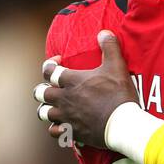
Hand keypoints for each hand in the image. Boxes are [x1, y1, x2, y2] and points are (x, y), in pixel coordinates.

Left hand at [35, 31, 136, 146]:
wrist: (122, 124)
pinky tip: (61, 126)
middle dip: (43, 88)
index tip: (57, 62)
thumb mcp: (117, 66)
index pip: (49, 70)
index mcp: (71, 81)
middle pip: (40, 93)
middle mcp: (63, 98)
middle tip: (53, 87)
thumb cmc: (119, 94)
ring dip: (46, 108)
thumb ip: (110, 47)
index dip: (49, 64)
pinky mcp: (70, 132)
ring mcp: (65, 116)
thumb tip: (104, 32)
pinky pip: (54, 131)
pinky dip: (56, 128)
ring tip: (54, 106)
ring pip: (43, 112)